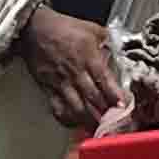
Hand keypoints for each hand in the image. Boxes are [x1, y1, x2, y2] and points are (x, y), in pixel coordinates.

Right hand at [15, 4, 126, 130]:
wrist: (35, 29)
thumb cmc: (64, 28)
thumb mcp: (92, 29)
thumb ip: (109, 41)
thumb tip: (122, 52)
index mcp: (88, 57)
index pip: (104, 80)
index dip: (115, 95)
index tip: (124, 106)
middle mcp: (75, 72)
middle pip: (93, 98)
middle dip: (106, 113)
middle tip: (116, 124)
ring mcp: (61, 82)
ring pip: (76, 108)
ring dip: (89, 121)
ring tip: (99, 130)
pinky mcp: (48, 88)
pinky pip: (58, 108)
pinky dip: (68, 119)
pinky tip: (76, 123)